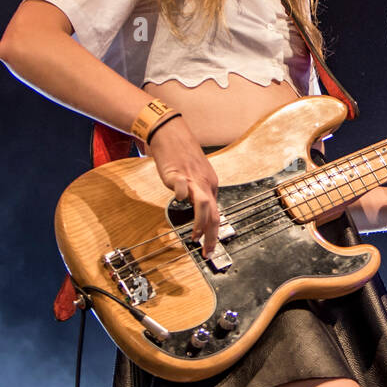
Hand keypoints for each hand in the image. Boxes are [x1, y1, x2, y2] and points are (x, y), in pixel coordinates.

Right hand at [145, 116, 220, 254]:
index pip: (216, 213)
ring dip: (201, 224)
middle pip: (214, 213)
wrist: (170, 134)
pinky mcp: (178, 175)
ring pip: (204, 205)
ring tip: (196, 237)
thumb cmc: (181, 156)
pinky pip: (182, 189)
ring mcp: (193, 179)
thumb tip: (201, 214)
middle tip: (208, 252)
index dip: (214, 232)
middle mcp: (206, 183)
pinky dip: (180, 197)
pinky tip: (177, 200)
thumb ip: (199, 194)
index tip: (209, 246)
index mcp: (211, 185)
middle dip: (212, 236)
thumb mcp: (196, 177)